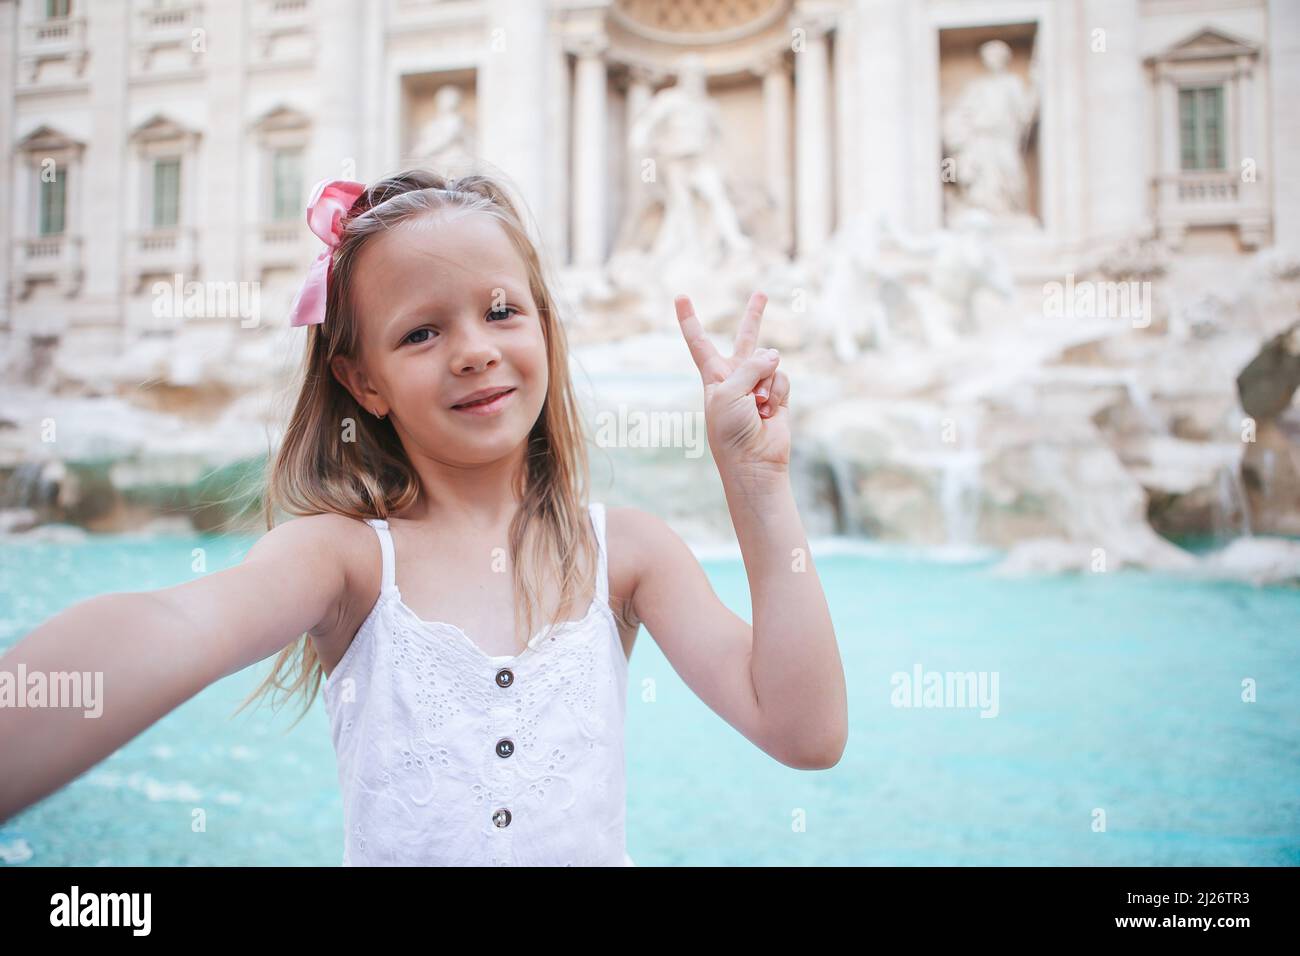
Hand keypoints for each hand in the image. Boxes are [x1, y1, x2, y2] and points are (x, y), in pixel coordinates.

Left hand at [674, 291, 790, 475]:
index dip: (689, 319)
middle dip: (754, 316)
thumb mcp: (728, 391)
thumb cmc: (730, 430)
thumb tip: (775, 354)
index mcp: (713, 375)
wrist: (752, 461)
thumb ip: (751, 366)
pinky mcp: (779, 394)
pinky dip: (778, 392)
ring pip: (769, 361)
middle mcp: (736, 376)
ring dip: (765, 382)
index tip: (680, 296)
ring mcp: (759, 384)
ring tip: (757, 406)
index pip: (698, 340)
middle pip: (746, 339)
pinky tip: (770, 411)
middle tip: (761, 293)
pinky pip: (782, 377)